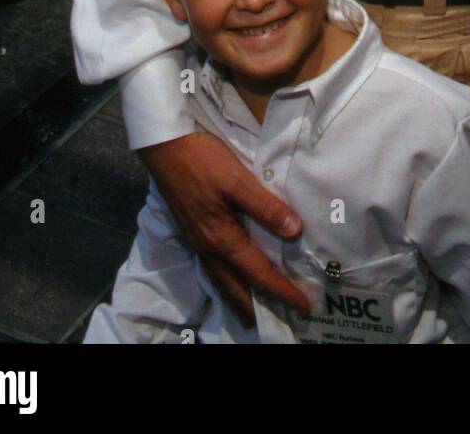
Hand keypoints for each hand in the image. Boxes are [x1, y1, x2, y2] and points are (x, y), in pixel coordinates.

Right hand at [137, 132, 309, 326]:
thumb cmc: (203, 162)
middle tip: (278, 322)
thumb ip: (265, 207)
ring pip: (222, 281)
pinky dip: (226, 283)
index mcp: (223, 239)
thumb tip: (294, 231)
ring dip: (239, 300)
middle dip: (258, 307)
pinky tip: (230, 278)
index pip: (259, 274)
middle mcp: (209, 248)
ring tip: (252, 314)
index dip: (283, 291)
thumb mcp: (238, 180)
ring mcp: (198, 242)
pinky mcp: (193, 232)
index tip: (304, 305)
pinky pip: (213, 269)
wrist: (165, 149)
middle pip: (237, 288)